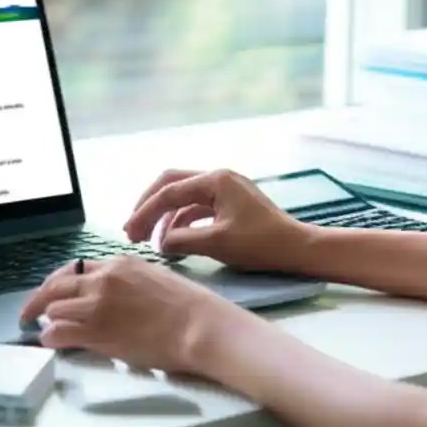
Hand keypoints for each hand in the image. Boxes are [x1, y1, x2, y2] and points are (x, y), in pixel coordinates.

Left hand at [19, 256, 246, 372]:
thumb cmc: (187, 305)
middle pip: (55, 286)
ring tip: (49, 333)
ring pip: (53, 309)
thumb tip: (109, 293)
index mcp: (118, 263)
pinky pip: (58, 332)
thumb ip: (126, 280)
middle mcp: (102, 279)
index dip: (57, 283)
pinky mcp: (96, 331)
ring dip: (49, 321)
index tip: (50, 293)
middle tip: (28, 314)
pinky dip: (50, 338)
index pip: (74, 267)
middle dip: (38, 301)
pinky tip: (53, 343)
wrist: (198, 325)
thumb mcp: (153, 276)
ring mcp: (97, 305)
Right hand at [123, 169, 314, 272]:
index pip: (169, 192)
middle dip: (149, 205)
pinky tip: (171, 239)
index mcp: (216, 180)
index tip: (129, 233)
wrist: (297, 248)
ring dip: (163, 214)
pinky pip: (196, 206)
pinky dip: (180, 220)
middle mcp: (218, 177)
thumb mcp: (217, 243)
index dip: (145, 212)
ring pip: (182, 195)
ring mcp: (225, 189)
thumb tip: (159, 242)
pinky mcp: (230, 203)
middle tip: (132, 229)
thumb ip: (182, 240)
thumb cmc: (261, 244)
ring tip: (147, 238)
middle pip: (171, 183)